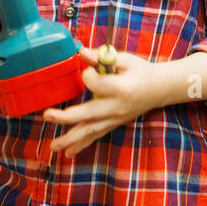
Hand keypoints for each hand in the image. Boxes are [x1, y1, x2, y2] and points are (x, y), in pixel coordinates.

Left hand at [43, 48, 162, 157]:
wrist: (159, 89)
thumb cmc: (141, 71)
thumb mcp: (126, 60)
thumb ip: (102, 57)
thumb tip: (81, 53)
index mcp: (123, 88)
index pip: (100, 85)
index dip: (89, 76)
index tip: (84, 69)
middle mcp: (118, 107)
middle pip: (90, 113)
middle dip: (67, 117)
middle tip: (47, 115)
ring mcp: (116, 118)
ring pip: (91, 131)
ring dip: (70, 139)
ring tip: (53, 145)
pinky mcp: (114, 124)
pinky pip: (96, 136)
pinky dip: (81, 145)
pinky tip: (67, 153)